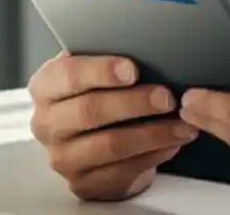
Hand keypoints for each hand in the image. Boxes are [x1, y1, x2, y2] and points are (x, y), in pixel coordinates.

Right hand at [27, 51, 199, 200]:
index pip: (67, 75)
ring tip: (183, 123)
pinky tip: (173, 143)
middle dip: (135, 103)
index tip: (132, 70)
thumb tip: (151, 46)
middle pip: (90, 111)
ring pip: (111, 145)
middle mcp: (47, 123)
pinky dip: (153, 155)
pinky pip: (122, 170)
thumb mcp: (97, 71)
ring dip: (154, 133)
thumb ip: (110, 60)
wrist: (96, 137)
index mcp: (46, 87)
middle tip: (167, 97)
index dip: (101, 71)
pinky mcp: (83, 182)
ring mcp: (62, 157)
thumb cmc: (100, 94)